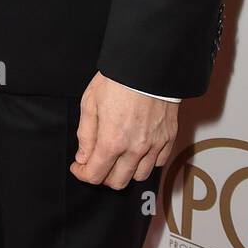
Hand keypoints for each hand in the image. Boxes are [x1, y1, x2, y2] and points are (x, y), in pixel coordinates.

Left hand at [70, 72, 178, 188]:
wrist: (148, 65)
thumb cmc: (117, 80)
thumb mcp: (90, 102)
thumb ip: (86, 134)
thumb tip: (83, 158)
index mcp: (112, 140)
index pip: (96, 175)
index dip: (83, 174)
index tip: (79, 168)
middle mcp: (135, 148)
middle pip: (118, 182)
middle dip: (103, 176)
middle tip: (96, 163)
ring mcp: (155, 145)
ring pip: (139, 176)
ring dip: (125, 171)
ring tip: (117, 157)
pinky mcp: (169, 138)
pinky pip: (158, 163)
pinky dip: (146, 162)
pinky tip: (137, 151)